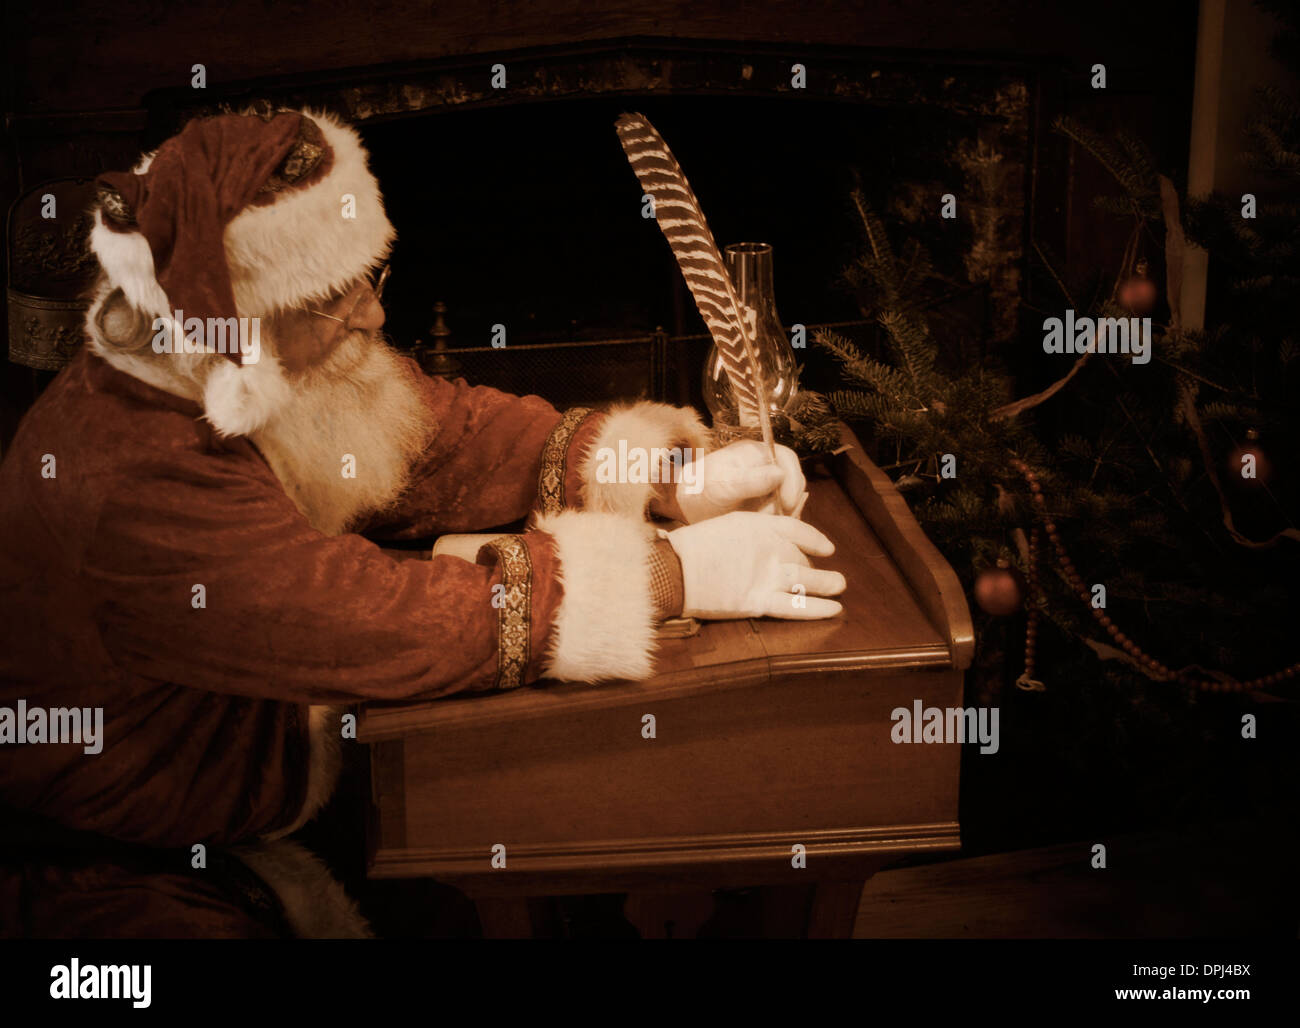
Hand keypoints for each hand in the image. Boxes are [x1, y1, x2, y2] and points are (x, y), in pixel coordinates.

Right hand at [663, 511, 846, 619]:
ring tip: (840, 587)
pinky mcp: (759, 601)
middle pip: (803, 558)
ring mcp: (767, 576)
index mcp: (761, 525)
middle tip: (830, 575)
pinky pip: (796, 607)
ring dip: (828, 584)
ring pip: (808, 581)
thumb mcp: (727, 525)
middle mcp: (771, 548)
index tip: (828, 548)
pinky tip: (834, 609)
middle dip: (816, 567)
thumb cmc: (694, 546)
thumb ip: (754, 532)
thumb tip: (770, 541)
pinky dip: (819, 609)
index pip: (799, 529)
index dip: (816, 539)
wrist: (676, 569)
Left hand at [674, 440, 806, 523]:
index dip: (792, 481)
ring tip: (758, 522)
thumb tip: (780, 474)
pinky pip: (781, 512)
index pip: (788, 460)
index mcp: (757, 452)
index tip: (786, 503)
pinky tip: (760, 527)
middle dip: (786, 503)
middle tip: (770, 519)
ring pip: (789, 500)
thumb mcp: (722, 485)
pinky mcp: (767, 503)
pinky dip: (775, 521)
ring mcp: (768, 485)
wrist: (688, 506)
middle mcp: (767, 466)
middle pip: (793, 482)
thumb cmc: (700, 489)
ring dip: (780, 514)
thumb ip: (749, 480)